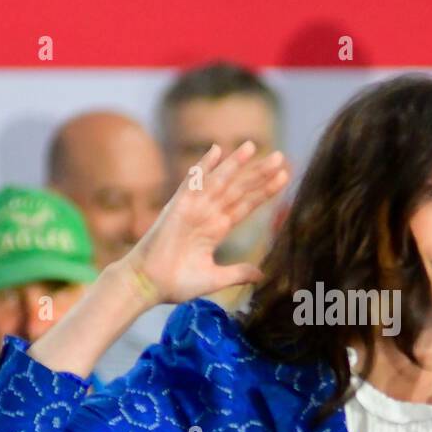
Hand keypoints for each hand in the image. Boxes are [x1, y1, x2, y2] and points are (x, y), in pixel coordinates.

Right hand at [120, 141, 289, 305]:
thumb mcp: (215, 279)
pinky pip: (192, 182)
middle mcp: (207, 215)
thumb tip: (262, 275)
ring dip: (235, 163)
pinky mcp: (178, 208)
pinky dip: (204, 166)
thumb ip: (238, 274)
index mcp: (216, 229)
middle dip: (258, 173)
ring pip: (220, 181)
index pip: (246, 205)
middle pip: (238, 189)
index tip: (284, 177)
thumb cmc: (175, 284)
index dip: (264, 191)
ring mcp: (193, 209)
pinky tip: (216, 150)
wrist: (147, 285)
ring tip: (252, 146)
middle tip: (280, 157)